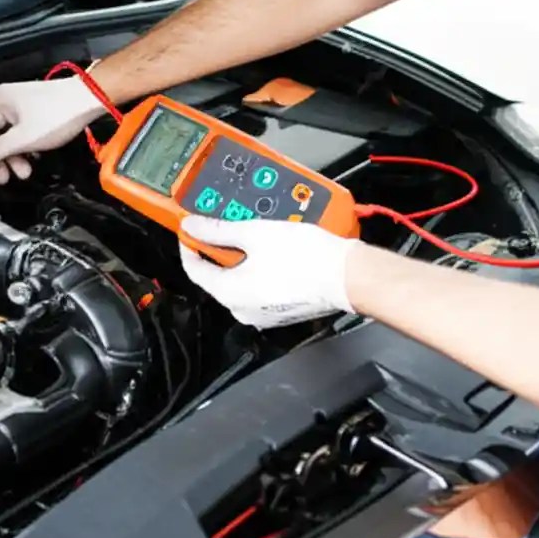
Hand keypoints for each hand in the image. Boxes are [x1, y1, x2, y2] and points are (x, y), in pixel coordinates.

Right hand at [0, 78, 105, 184]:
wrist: (90, 100)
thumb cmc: (60, 114)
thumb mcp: (24, 139)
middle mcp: (4, 102)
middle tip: (0, 180)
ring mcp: (18, 107)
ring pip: (4, 139)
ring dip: (10, 159)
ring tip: (22, 173)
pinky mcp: (32, 113)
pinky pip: (18, 135)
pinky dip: (21, 150)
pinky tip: (30, 161)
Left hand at [178, 216, 359, 328]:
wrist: (347, 276)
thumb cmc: (306, 258)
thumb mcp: (254, 233)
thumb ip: (218, 230)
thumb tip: (193, 226)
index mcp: (228, 294)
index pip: (194, 268)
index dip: (191, 244)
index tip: (192, 227)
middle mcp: (242, 310)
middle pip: (219, 274)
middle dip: (222, 247)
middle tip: (228, 224)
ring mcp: (262, 313)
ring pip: (242, 280)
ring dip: (244, 256)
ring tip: (256, 232)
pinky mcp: (281, 310)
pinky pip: (261, 286)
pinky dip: (261, 268)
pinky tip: (273, 250)